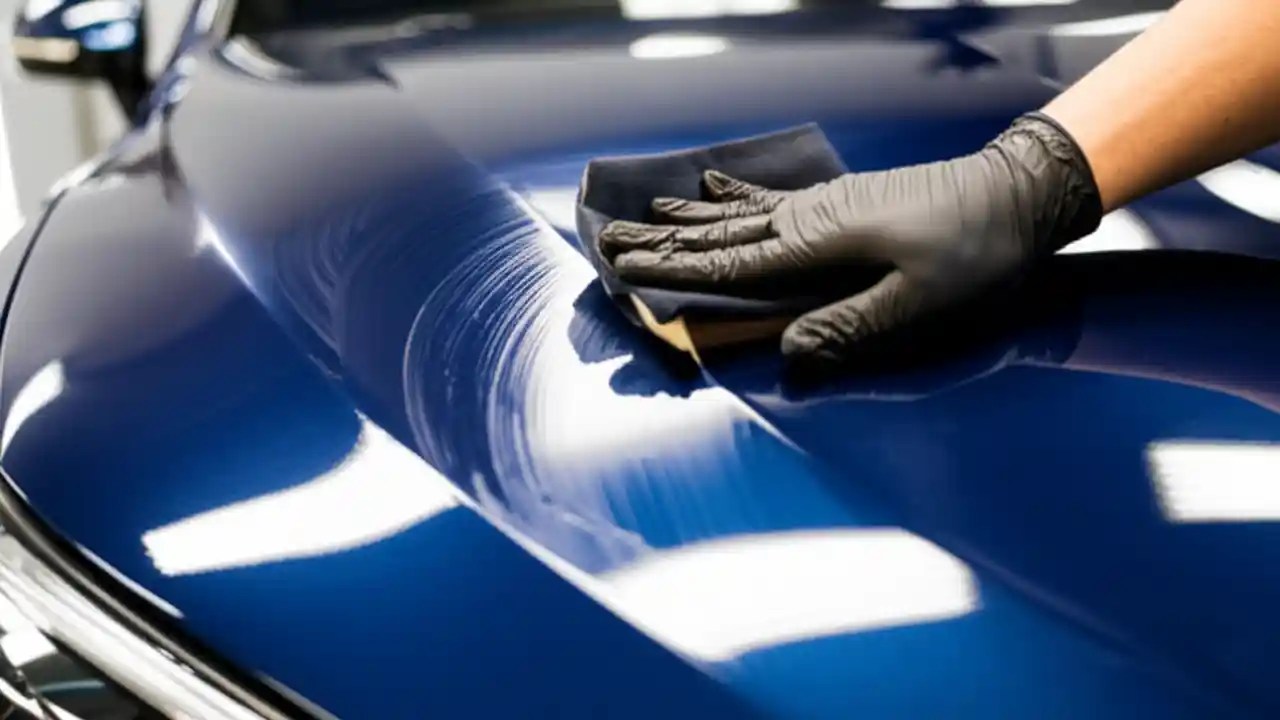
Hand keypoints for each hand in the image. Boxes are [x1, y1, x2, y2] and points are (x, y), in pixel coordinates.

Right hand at [600, 113, 1101, 373]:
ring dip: (687, 218)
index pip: (728, 263)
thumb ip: (848, 328)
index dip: (672, 271)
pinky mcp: (840, 200)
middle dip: (663, 242)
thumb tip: (787, 355)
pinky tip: (713, 181)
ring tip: (645, 213)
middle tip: (608, 241)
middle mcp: (809, 218)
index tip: (621, 269)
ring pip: (738, 213)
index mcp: (818, 245)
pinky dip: (734, 193)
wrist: (1016, 194)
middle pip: (720, 233)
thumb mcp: (918, 304)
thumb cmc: (974, 257)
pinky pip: (769, 197)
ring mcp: (823, 204)